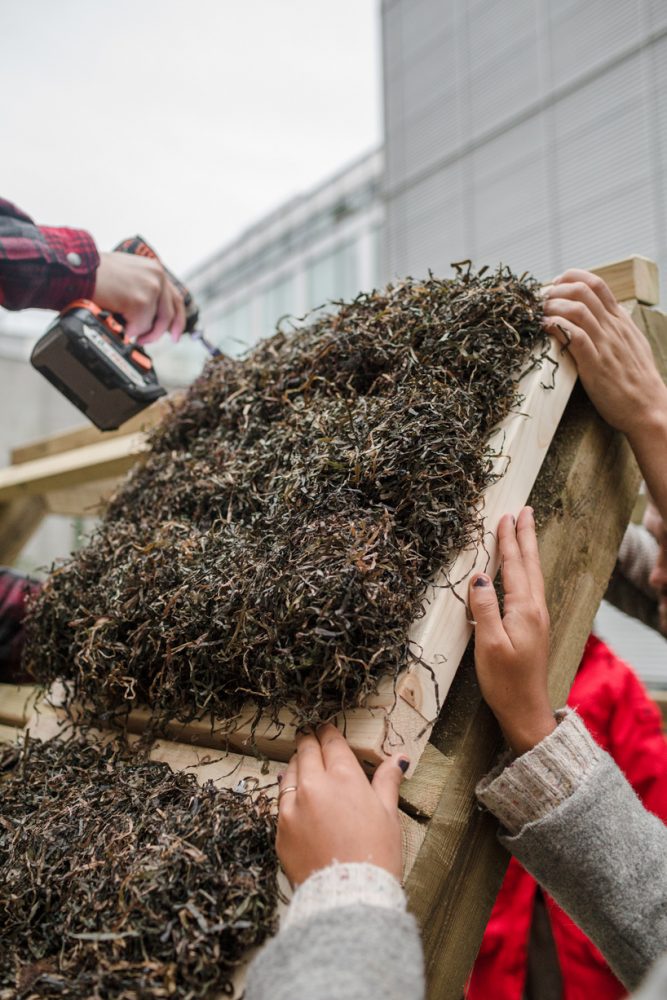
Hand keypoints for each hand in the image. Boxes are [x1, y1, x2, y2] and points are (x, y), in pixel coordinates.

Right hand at [93, 251, 185, 343]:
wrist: (79, 271)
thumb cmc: (95, 273)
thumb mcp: (128, 275)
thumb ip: (143, 289)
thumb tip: (150, 313)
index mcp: (154, 269)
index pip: (175, 298)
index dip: (177, 319)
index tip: (176, 334)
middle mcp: (157, 277)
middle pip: (168, 315)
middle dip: (157, 332)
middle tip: (145, 340)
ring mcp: (151, 289)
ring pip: (152, 324)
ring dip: (138, 330)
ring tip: (123, 324)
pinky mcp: (141, 302)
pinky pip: (140, 327)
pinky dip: (128, 329)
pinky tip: (117, 319)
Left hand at [276, 723, 407, 886]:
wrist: (348, 896)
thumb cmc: (375, 856)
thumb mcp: (388, 815)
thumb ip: (387, 781)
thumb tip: (399, 759)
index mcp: (345, 777)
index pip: (331, 742)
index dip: (328, 732)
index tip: (326, 729)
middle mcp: (315, 786)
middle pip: (306, 751)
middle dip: (309, 741)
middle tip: (310, 736)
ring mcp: (293, 807)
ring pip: (289, 772)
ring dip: (296, 764)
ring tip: (301, 762)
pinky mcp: (280, 828)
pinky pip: (280, 801)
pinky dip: (287, 793)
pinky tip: (293, 794)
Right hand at [468, 507, 554, 754]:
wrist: (526, 712)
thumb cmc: (505, 682)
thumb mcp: (489, 644)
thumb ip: (484, 608)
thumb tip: (479, 576)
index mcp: (525, 610)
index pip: (515, 566)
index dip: (509, 541)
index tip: (506, 517)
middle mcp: (536, 610)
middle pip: (530, 564)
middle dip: (525, 537)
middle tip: (525, 511)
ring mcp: (537, 619)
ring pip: (532, 575)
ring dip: (527, 550)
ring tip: (525, 531)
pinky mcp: (534, 628)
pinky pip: (530, 587)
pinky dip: (526, 569)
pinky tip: (522, 570)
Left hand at [542, 269, 666, 437]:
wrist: (649, 408)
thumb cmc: (636, 379)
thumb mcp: (630, 343)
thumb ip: (614, 327)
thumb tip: (598, 314)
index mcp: (620, 320)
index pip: (596, 284)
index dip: (571, 278)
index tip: (555, 285)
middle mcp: (613, 328)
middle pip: (582, 291)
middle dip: (555, 290)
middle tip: (541, 301)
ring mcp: (605, 345)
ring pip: (576, 310)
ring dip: (552, 308)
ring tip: (539, 314)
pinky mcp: (596, 365)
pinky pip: (575, 337)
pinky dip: (557, 328)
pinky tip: (544, 328)